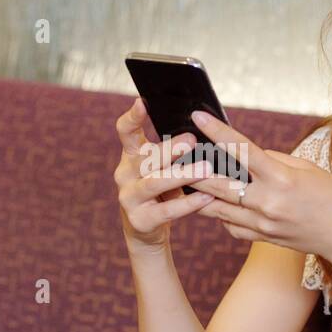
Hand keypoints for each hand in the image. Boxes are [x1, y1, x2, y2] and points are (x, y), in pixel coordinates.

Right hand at [114, 98, 216, 253]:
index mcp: (130, 156)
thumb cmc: (162, 192)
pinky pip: (166, 211)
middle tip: (192, 140)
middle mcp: (124, 175)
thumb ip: (173, 152)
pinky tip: (206, 198)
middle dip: (169, 149)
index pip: (125, 131)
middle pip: (146, 158)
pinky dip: (187, 204)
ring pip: (155, 183)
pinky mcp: (140, 220)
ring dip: (182, 175)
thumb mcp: (162, 168)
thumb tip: (204, 131)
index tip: (143, 102)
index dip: (132, 117)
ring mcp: (129, 198)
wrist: (147, 230)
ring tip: (206, 169)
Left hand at [184, 109, 331, 266]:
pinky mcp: (262, 238)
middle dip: (193, 168)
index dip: (217, 132)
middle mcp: (268, 203)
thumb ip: (273, 161)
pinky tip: (215, 202)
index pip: (242, 151)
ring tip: (183, 176)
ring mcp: (263, 224)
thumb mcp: (306, 169)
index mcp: (281, 179)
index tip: (198, 117)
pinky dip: (220, 213)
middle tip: (175, 153)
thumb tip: (244, 155)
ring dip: (198, 192)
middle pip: (218, 184)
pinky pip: (231, 225)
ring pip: (217, 208)